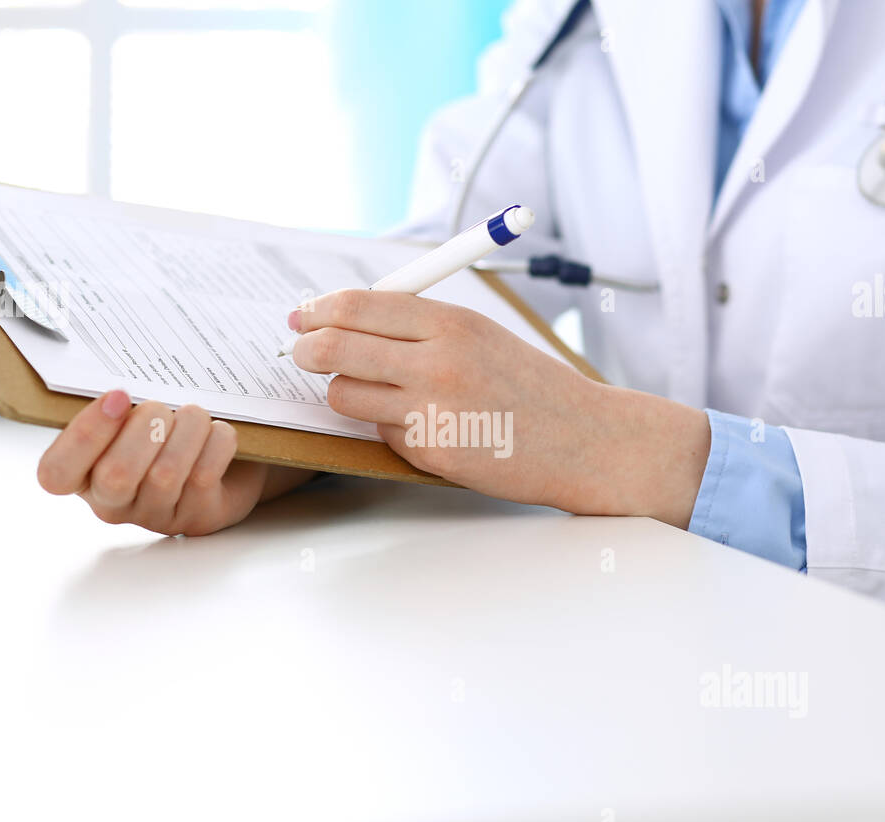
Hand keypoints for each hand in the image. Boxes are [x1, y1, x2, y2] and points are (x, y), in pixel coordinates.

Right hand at [0, 362, 308, 534]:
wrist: (225, 453)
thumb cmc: (158, 426)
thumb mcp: (109, 404)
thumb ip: (46, 384)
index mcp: (80, 474)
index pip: (56, 474)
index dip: (84, 437)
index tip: (116, 396)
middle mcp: (113, 501)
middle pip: (116, 476)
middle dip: (146, 429)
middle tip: (163, 404)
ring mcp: (157, 513)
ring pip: (166, 475)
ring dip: (187, 431)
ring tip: (196, 413)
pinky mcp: (201, 515)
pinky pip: (205, 476)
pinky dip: (216, 443)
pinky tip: (218, 431)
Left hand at [289, 290, 710, 525]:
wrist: (584, 439)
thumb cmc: (531, 386)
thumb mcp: (482, 334)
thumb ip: (420, 325)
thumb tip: (346, 317)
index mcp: (452, 323)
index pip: (359, 305)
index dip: (318, 310)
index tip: (301, 315)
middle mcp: (438, 362)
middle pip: (335, 348)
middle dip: (306, 349)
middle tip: (300, 351)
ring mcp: (432, 410)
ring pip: (345, 396)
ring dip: (348, 393)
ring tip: (383, 394)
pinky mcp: (432, 452)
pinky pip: (382, 433)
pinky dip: (392, 429)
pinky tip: (432, 427)